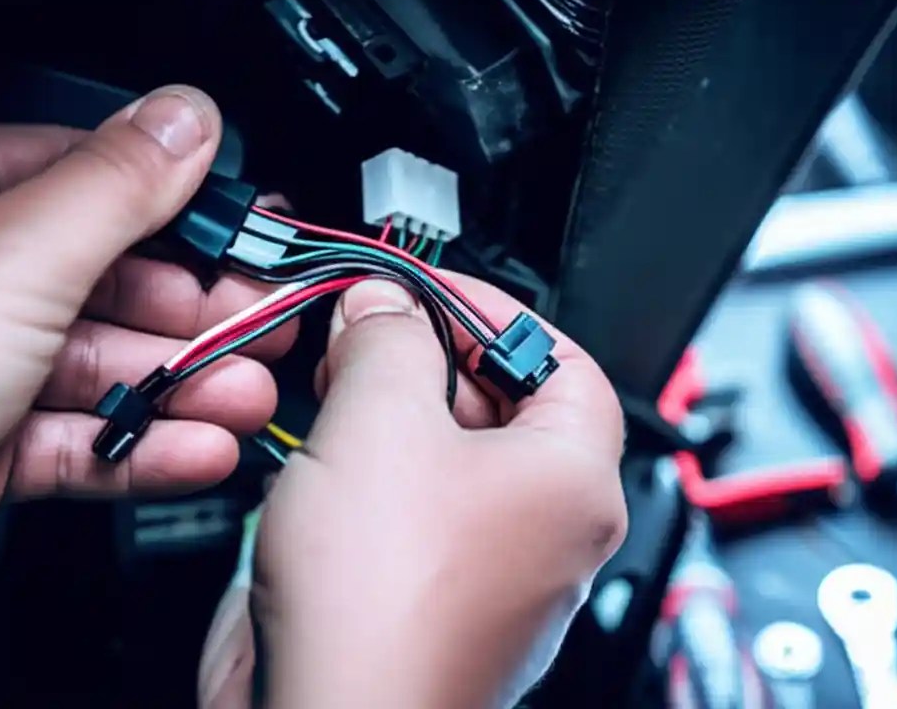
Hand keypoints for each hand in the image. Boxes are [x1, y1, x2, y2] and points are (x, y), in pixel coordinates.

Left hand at [0, 87, 292, 666]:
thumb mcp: (2, 260)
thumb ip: (111, 190)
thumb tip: (185, 119)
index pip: (89, 180)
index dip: (185, 204)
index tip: (257, 227)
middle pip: (107, 280)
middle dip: (198, 308)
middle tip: (270, 322)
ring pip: (101, 368)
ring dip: (184, 385)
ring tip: (245, 396)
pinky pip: (80, 443)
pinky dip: (144, 448)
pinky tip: (195, 451)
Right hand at [200, 278, 626, 708]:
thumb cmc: (382, 608)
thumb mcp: (380, 422)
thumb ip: (387, 339)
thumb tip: (384, 305)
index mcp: (573, 483)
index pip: (562, 359)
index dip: (492, 312)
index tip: (425, 288)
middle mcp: (546, 533)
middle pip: (504, 407)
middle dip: (429, 357)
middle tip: (365, 327)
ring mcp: (490, 574)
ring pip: (451, 463)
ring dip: (391, 415)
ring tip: (335, 385)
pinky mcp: (430, 601)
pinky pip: (414, 516)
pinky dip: (373, 477)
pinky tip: (322, 463)